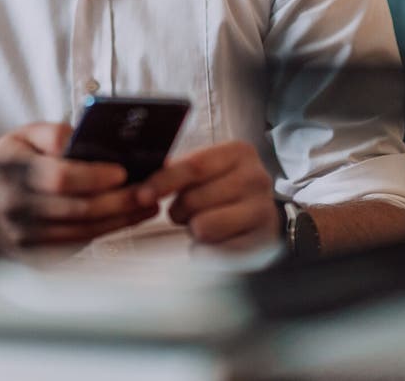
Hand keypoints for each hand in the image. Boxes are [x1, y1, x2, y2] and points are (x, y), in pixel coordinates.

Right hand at [0, 122, 158, 248]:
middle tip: (148, 190)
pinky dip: (107, 231)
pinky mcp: (36, 256)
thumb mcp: (24, 134)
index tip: (121, 171)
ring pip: (82, 232)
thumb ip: (53, 133)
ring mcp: (24, 240)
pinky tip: (126, 217)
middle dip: (119, 201)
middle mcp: (16, 212)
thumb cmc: (10, 161)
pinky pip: (78, 244)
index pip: (58, 179)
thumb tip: (81, 140)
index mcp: (10, 176)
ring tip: (147, 204)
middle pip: (78, 209)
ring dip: (120, 220)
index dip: (92, 177)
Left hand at [135, 141, 279, 249]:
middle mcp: (255, 178)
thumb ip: (181, 169)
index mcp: (239, 152)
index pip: (194, 166)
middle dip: (179, 209)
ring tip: (201, 222)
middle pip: (195, 198)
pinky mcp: (261, 241)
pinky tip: (212, 241)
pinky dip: (206, 250)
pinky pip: (218, 252)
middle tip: (185, 210)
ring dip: (193, 228)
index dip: (164, 181)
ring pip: (204, 226)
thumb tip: (145, 179)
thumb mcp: (209, 168)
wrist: (262, 213)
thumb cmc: (226, 187)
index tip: (142, 195)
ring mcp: (262, 210)